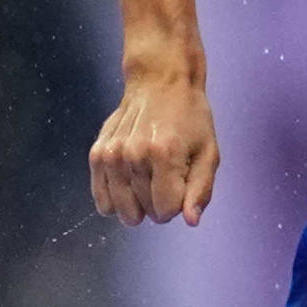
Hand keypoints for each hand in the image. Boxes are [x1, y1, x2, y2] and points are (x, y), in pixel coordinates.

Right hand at [87, 64, 219, 226]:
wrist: (159, 84)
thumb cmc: (190, 120)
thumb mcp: (209, 152)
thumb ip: (201, 189)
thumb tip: (190, 221)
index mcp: (164, 154)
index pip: (167, 210)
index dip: (179, 204)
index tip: (182, 182)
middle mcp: (133, 155)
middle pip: (146, 211)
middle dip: (160, 202)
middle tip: (167, 175)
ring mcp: (111, 155)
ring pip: (123, 210)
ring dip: (138, 203)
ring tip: (148, 177)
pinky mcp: (97, 155)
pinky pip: (102, 201)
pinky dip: (116, 200)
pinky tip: (129, 184)